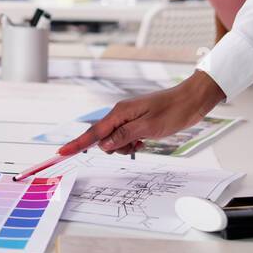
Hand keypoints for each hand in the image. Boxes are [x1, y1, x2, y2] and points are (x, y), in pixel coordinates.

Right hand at [58, 70, 225, 155]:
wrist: (192, 99)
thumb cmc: (173, 111)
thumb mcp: (148, 128)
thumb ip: (123, 136)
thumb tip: (103, 145)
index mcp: (120, 113)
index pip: (94, 133)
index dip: (77, 144)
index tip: (61, 152)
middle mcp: (120, 113)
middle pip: (103, 139)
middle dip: (114, 148)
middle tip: (136, 145)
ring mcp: (127, 117)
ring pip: (114, 140)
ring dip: (125, 146)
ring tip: (143, 141)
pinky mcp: (135, 120)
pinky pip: (124, 137)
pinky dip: (131, 142)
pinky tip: (144, 140)